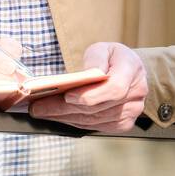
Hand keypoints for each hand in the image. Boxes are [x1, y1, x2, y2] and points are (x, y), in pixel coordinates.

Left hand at [29, 42, 147, 132]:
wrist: (126, 70)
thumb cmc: (110, 58)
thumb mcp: (102, 48)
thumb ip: (95, 58)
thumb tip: (88, 74)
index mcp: (132, 69)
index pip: (114, 88)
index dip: (91, 95)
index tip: (67, 96)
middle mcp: (136, 93)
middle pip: (98, 107)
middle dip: (64, 108)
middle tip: (38, 107)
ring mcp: (131, 111)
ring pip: (94, 120)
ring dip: (65, 118)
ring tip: (41, 111)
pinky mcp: (123, 123)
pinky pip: (95, 126)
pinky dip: (74, 122)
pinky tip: (57, 117)